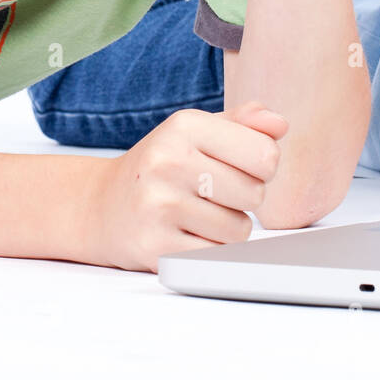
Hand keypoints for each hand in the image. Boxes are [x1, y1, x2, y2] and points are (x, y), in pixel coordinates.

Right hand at [86, 101, 287, 271]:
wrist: (99, 206)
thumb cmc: (161, 165)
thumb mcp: (195, 132)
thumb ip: (242, 124)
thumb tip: (280, 126)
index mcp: (185, 126)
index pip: (265, 154)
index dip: (262, 165)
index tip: (241, 165)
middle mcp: (169, 161)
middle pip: (255, 194)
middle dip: (244, 198)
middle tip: (214, 192)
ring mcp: (159, 206)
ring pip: (238, 230)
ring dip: (228, 227)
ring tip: (197, 213)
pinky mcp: (154, 247)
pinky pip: (216, 256)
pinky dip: (211, 249)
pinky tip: (187, 234)